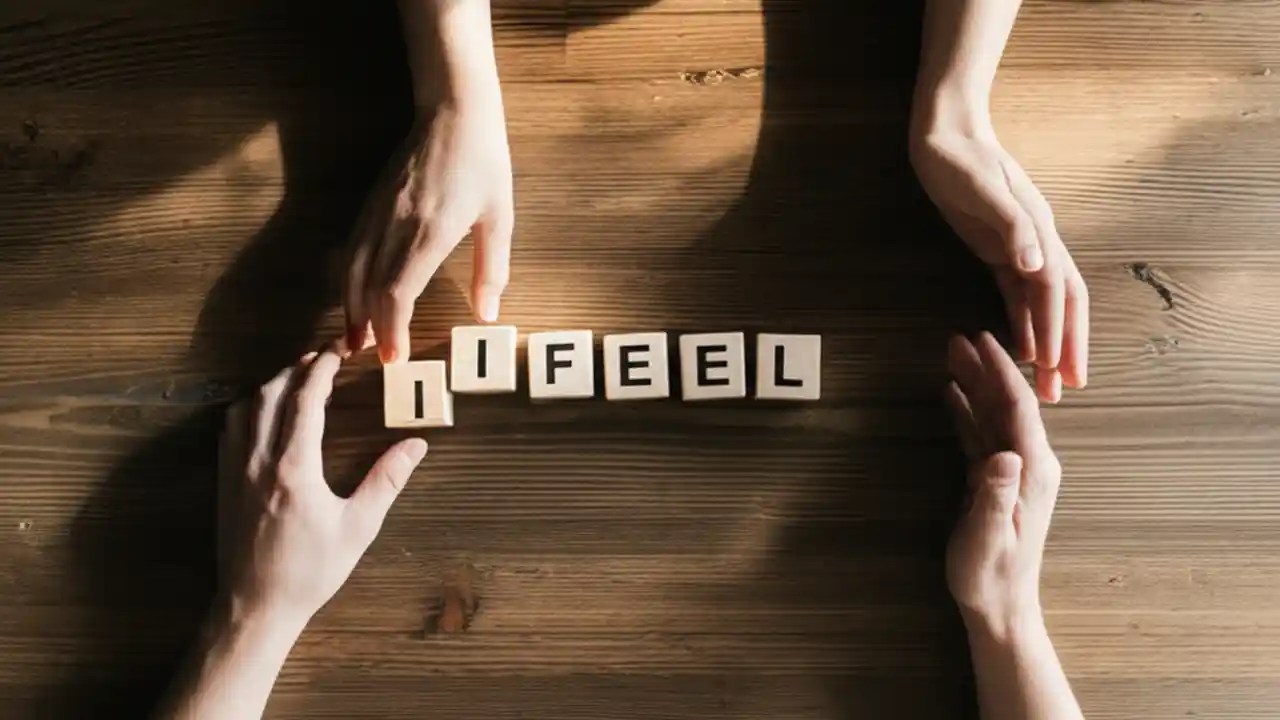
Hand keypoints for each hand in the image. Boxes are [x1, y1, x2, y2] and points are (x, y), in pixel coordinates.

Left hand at [217, 347, 428, 622]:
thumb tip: (416, 446)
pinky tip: (265, 412)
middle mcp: (258, 460)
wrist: (256, 605)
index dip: (322, 368)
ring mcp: (234, 470)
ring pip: (246, 407)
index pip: (306, 399)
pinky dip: (249, 407)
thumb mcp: (359, 527)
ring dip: (271, 384)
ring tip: (296, 378)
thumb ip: (387, 481)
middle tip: (322, 358)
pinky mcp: (223, 482)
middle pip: (271, 393)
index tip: (338, 351)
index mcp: (294, 468)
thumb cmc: (310, 571)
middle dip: (297, 368)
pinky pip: (230, 429)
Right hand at [345, 102, 513, 363]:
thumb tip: (487, 315)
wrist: (453, 110)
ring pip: (353, 270)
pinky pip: (352, 249)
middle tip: (376, 357)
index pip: (397, 293)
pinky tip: (355, 296)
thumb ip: (491, 270)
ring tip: (358, 337)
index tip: (394, 357)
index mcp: (429, 232)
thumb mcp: (499, 217)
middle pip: (370, 289)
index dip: (393, 329)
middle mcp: (396, 225)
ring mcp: (378, 212)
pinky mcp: (371, 202)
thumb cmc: (483, 162)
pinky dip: (350, 279)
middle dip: (370, 328)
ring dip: (353, 307)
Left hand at [912, 126, 1087, 403]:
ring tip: (1047, 384)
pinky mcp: (998, 250)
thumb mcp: (982, 188)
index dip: (1057, 330)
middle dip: (1066, 348)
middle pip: (1062, 304)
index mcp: (1038, 231)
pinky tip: (1024, 350)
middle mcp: (1037, 243)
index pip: (1055, 292)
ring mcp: (1019, 248)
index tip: (1054, 368)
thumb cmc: (961, 157)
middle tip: (1065, 392)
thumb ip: (1012, 226)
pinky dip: (1025, 324)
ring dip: (1047, 344)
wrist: (947, 132)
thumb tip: (1035, 265)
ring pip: (1042, 305)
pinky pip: (1018, 295)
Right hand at [943, 332, 1061, 639]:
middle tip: (960, 337)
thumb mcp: (987, 537)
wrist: (999, 604)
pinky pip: (980, 434)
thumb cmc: (990, 575)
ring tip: (951, 354)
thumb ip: (995, 495)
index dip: (1000, 372)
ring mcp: (1012, 471)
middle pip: (1006, 404)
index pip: (1018, 408)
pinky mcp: (995, 479)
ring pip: (992, 415)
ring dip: (974, 384)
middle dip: (985, 368)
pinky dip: (966, 410)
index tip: (983, 340)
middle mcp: (1027, 464)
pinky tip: (951, 393)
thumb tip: (1002, 455)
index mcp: (1031, 471)